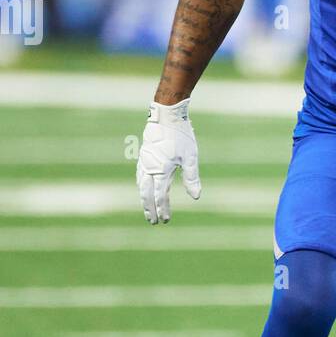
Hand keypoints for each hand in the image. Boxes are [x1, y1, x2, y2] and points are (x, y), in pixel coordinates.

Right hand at [136, 99, 200, 224]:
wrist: (166, 115)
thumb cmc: (181, 136)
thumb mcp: (191, 158)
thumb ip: (192, 178)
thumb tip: (196, 197)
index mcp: (161, 171)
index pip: (160, 196)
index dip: (163, 209)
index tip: (165, 220)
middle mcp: (149, 168)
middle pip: (146, 194)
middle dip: (149, 209)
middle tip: (153, 221)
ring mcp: (144, 161)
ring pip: (140, 185)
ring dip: (144, 198)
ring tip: (147, 208)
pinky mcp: (144, 155)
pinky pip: (139, 175)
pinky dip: (141, 186)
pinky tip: (143, 187)